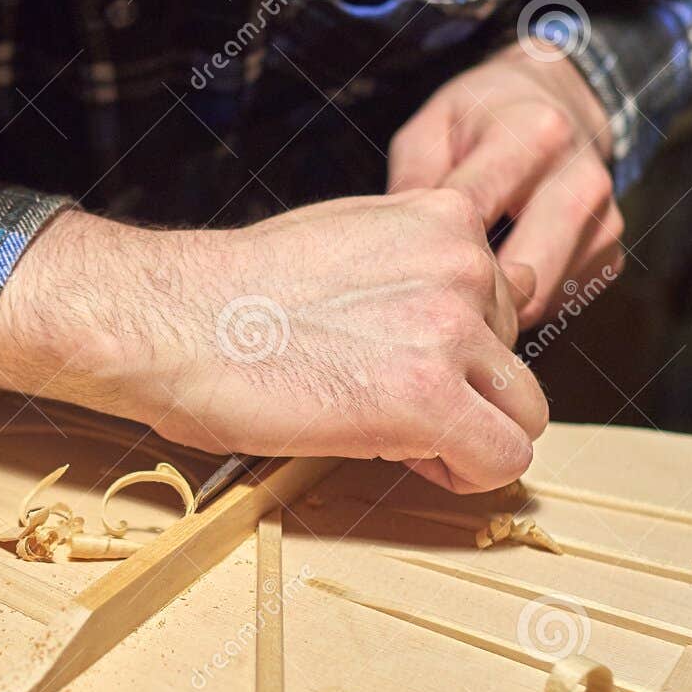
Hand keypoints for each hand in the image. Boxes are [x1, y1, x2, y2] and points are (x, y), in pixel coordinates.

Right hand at [0, 195, 547, 492]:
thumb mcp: (340, 244)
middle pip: (516, 362)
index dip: (458, 350)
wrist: (169, 321)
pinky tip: (403, 457)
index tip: (401, 363)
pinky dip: (461, 473)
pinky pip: (502, 458)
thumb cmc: (228, 296)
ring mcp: (453, 330)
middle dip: (464, 395)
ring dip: (465, 435)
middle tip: (386, 404)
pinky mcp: (429, 398)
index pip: (503, 302)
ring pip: (522, 415)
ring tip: (390, 431)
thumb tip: (430, 321)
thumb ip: (406, 269)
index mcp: (442, 218)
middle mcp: (464, 265)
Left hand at [388, 40, 623, 324]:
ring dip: (494, 305)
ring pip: (535, 301)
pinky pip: (553, 304)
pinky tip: (498, 272)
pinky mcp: (608, 257)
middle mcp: (581, 180)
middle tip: (429, 294)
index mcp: (535, 136)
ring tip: (461, 282)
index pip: (473, 215)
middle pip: (517, 277)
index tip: (402, 264)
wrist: (561, 103)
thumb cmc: (483, 119)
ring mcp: (603, 223)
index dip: (430, 249)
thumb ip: (413, 180)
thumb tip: (400, 248)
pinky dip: (520, 300)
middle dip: (470, 295)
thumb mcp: (433, 128)